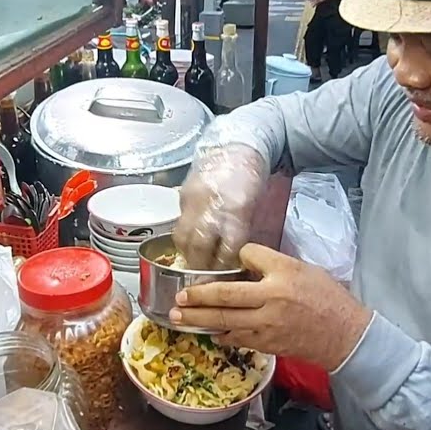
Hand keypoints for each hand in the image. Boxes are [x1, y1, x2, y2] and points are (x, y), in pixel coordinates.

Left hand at [171, 244, 371, 369]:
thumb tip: (246, 262)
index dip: (241, 256)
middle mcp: (271, 299)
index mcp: (283, 275)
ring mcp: (267, 325)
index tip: (236, 258)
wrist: (345, 335)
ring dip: (199, 319)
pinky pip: (237, 339)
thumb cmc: (328, 299)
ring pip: (225, 321)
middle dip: (198, 297)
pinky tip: (211, 332)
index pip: (250, 257)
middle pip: (226, 296)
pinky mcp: (267, 344)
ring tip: (179, 318)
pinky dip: (221, 334)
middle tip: (178, 297)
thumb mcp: (305, 270)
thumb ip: (274, 265)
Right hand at [173, 145, 267, 269]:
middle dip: (198, 266)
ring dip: (186, 254)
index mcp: (235, 212)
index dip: (221, 268)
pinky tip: (188, 243)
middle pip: (198, 247)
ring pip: (182, 237)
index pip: (225, 250)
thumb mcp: (252, 209)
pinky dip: (183, 236)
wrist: (239, 149)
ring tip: (191, 263)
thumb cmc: (251, 181)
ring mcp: (194, 200)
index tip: (219, 280)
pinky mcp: (183, 195)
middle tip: (200, 279)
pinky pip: (179, 222)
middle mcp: (211, 207)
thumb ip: (239, 233)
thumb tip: (229, 260)